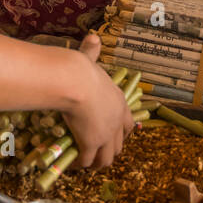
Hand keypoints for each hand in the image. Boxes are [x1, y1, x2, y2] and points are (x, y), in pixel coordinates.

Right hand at [60, 31, 133, 171]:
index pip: (129, 123)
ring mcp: (106, 134)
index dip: (123, 132)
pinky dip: (81, 164)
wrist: (76, 82)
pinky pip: (87, 160)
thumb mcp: (90, 60)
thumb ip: (92, 52)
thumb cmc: (82, 70)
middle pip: (120, 144)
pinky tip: (73, 164)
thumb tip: (92, 38)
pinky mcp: (92, 143)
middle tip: (97, 153)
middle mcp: (117, 121)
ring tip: (86, 164)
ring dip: (97, 162)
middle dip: (110, 150)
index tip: (114, 137)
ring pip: (106, 158)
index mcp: (119, 102)